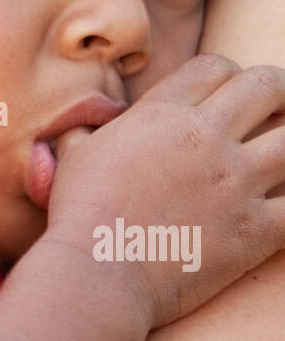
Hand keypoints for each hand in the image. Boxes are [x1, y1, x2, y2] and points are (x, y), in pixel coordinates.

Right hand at [44, 54, 284, 327]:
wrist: (96, 273)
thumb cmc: (79, 216)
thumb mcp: (75, 154)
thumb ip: (89, 128)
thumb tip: (90, 122)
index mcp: (163, 114)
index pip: (216, 67)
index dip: (229, 75)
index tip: (229, 96)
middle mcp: (205, 138)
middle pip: (266, 86)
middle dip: (278, 92)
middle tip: (279, 108)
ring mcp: (235, 183)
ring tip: (283, 158)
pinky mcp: (254, 230)